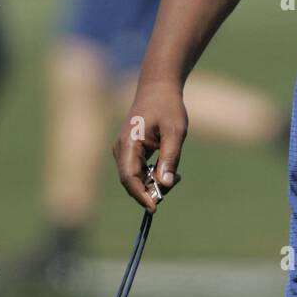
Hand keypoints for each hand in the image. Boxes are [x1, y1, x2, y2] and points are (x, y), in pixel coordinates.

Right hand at [113, 80, 186, 213]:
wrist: (158, 88)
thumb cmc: (168, 107)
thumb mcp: (175, 132)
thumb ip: (170, 158)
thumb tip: (165, 185)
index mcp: (128, 143)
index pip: (129, 178)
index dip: (141, 195)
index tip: (155, 208)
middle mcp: (120, 149)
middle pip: (130, 181)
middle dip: (149, 190)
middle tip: (175, 183)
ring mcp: (123, 150)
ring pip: (134, 177)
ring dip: (152, 183)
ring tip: (176, 175)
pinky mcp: (129, 151)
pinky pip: (137, 170)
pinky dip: (151, 175)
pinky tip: (169, 170)